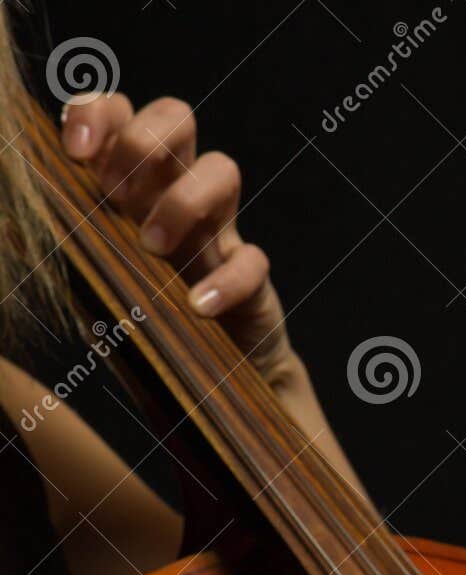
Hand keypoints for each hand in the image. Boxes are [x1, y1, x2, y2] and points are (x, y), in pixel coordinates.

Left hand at [61, 94, 292, 384]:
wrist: (207, 382)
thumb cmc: (141, 324)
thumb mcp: (92, 281)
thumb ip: (64, 249)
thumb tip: (11, 229)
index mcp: (132, 186)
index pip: (120, 113)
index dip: (99, 114)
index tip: (76, 152)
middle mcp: (175, 194)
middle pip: (176, 117)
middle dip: (145, 141)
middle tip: (118, 195)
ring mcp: (219, 234)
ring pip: (223, 169)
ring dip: (185, 200)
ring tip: (153, 249)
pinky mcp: (251, 281)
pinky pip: (253, 261)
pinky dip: (226, 280)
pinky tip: (196, 306)